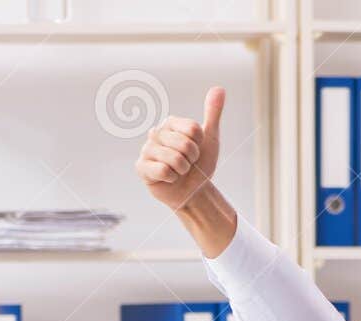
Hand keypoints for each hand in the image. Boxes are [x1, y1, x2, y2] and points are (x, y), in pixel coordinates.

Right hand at [136, 86, 224, 210]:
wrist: (192, 192)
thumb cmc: (199, 165)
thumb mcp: (210, 139)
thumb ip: (213, 113)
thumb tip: (219, 88)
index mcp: (171, 123)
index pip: (194, 129)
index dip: (200, 144)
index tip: (196, 150)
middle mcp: (156, 133)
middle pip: (185, 144)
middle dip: (192, 159)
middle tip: (187, 163)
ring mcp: (147, 149)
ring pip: (174, 159)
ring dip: (182, 170)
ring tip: (178, 171)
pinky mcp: (141, 167)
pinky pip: (163, 171)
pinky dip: (171, 179)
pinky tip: (168, 178)